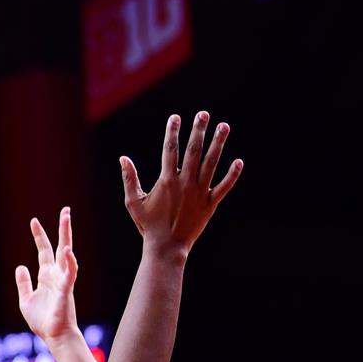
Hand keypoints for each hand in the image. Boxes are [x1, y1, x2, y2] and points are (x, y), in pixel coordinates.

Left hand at [15, 208, 79, 345]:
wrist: (53, 336)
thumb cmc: (42, 320)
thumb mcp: (25, 300)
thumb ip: (23, 283)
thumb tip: (20, 266)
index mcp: (46, 276)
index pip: (43, 251)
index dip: (39, 236)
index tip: (34, 220)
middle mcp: (56, 275)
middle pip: (59, 246)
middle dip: (62, 228)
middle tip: (65, 211)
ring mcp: (63, 281)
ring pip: (67, 254)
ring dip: (66, 236)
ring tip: (66, 219)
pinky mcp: (66, 290)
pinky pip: (70, 274)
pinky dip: (69, 262)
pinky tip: (67, 251)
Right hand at [121, 112, 241, 256]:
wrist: (166, 247)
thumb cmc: (148, 225)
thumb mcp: (133, 202)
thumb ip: (129, 178)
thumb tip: (123, 158)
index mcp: (167, 181)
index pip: (169, 150)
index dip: (172, 132)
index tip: (175, 117)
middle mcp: (185, 183)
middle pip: (193, 151)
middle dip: (198, 130)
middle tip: (203, 114)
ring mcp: (200, 193)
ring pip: (211, 163)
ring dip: (218, 143)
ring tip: (224, 126)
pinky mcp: (210, 204)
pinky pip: (224, 186)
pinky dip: (232, 175)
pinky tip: (239, 161)